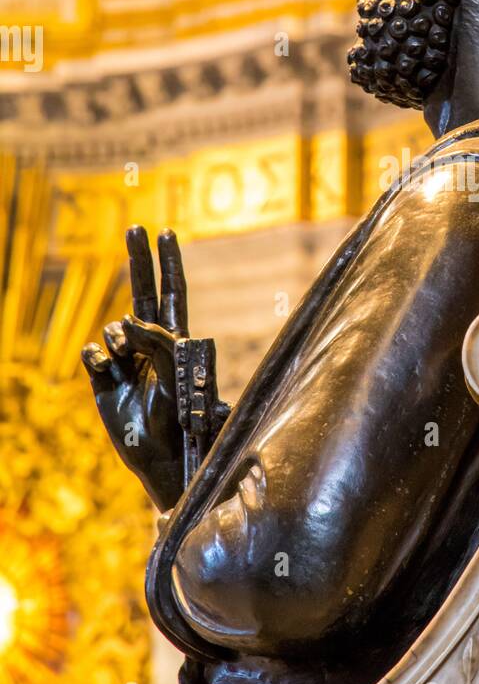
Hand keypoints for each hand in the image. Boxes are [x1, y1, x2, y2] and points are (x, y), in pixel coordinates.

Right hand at [82, 226, 188, 510]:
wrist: (163, 456)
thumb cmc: (181, 419)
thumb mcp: (179, 375)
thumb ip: (159, 342)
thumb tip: (129, 319)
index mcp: (175, 341)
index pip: (173, 294)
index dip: (169, 264)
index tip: (167, 233)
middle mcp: (150, 346)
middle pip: (143, 294)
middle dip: (139, 261)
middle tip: (136, 227)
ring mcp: (126, 360)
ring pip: (114, 330)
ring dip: (119, 341)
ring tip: (129, 365)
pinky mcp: (103, 379)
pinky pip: (93, 353)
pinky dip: (98, 358)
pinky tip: (109, 373)